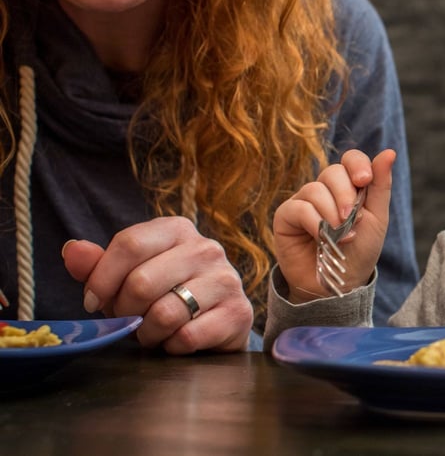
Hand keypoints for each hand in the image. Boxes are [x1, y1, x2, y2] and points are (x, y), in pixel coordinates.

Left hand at [62, 217, 253, 353]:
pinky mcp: (238, 312)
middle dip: (125, 312)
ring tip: (152, 332)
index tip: (92, 302)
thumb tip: (72, 250)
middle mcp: (206, 248)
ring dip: (148, 333)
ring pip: (165, 313)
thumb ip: (98, 264)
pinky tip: (177, 341)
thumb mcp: (128, 276)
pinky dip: (172, 347)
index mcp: (177, 230)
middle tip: (129, 320)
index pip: (129, 244)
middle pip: (142, 282)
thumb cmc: (165, 294)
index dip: (102, 279)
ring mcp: (227, 279)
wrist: (217, 320)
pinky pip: (188, 336)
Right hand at [273, 148, 394, 302]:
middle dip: (346, 195)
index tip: (364, 181)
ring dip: (332, 214)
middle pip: (332, 172)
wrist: (340, 284)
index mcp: (349, 186)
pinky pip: (299, 207)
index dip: (357, 165)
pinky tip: (323, 239)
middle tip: (352, 219)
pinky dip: (314, 222)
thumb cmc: (360, 251)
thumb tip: (389, 152)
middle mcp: (324, 189)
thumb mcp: (377, 218)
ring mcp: (303, 201)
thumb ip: (380, 185)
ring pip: (315, 190)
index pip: (351, 159)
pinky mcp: (286, 216)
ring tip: (341, 236)